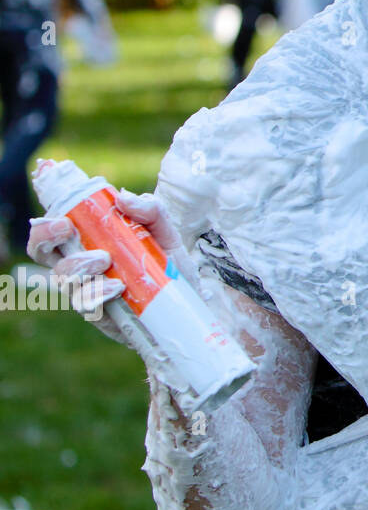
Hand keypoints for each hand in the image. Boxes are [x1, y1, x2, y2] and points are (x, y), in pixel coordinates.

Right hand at [27, 190, 199, 398]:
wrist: (184, 299)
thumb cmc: (166, 261)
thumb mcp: (165, 231)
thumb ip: (150, 210)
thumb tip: (124, 197)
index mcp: (88, 239)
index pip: (53, 229)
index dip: (47, 224)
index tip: (64, 220)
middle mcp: (78, 263)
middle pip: (41, 251)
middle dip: (46, 239)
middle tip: (68, 230)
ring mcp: (84, 288)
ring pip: (62, 277)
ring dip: (79, 265)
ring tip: (106, 260)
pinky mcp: (95, 312)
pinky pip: (84, 303)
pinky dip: (97, 292)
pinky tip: (117, 287)